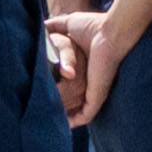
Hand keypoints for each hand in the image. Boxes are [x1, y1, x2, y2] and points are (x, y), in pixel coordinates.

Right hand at [48, 11, 124, 129]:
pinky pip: (86, 115)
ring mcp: (95, 90)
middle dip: (60, 107)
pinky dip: (74, 121)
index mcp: (85, 68)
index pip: (70, 85)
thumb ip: (54, 26)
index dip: (57, 90)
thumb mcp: (68, 25)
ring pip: (78, 110)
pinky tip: (62, 125)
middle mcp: (90, 81)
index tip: (42, 94)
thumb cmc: (94, 26)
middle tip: (41, 112)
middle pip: (74, 100)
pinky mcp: (98, 95)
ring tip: (46, 120)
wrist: (111, 32)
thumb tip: (39, 25)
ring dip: (64, 116)